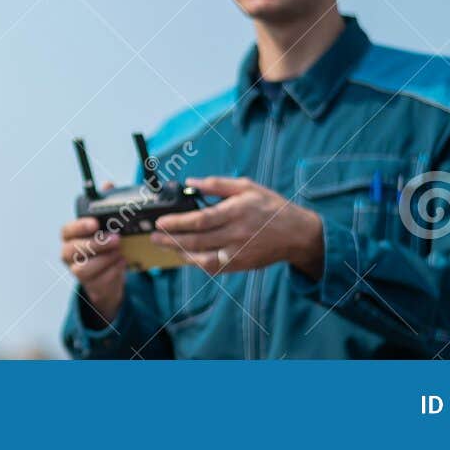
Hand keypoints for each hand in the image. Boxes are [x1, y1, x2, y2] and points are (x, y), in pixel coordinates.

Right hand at [61, 181, 123, 322]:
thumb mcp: (106, 224)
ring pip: (85, 267)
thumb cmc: (104, 245)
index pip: (67, 230)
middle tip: (116, 239)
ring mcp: (76, 270)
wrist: (107, 275)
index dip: (79, 226)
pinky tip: (122, 262)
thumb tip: (108, 184)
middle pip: (74, 249)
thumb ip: (105, 205)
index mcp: (70, 235)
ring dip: (106, 259)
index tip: (94, 223)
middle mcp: (68, 253)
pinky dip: (113, 271)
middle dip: (96, 244)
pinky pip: (99, 279)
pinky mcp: (88, 284)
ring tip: (120, 252)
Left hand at [150, 176, 323, 276]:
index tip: (161, 221)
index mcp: (237, 212)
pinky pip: (213, 267)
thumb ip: (218, 185)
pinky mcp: (240, 265)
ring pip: (202, 257)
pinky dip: (196, 263)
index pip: (202, 220)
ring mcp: (238, 252)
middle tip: (153, 236)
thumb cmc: (271, 206)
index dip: (178, 222)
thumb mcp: (247, 187)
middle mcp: (237, 234)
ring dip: (179, 253)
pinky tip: (185, 256)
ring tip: (164, 246)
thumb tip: (191, 182)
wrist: (296, 234)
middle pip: (197, 240)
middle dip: (171, 239)